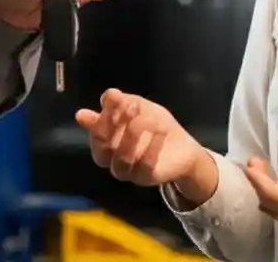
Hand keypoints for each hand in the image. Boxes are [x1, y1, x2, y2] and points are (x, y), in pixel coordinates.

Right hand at [75, 89, 213, 195]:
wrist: (181, 147)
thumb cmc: (154, 124)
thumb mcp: (137, 107)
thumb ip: (118, 104)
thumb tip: (100, 100)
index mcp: (107, 142)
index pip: (96, 134)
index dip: (103, 117)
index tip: (114, 99)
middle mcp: (113, 159)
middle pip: (102, 151)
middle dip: (113, 128)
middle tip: (131, 106)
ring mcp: (129, 171)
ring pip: (122, 161)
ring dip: (132, 137)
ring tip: (145, 119)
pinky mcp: (146, 177)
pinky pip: (145, 167)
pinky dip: (152, 149)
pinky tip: (161, 133)